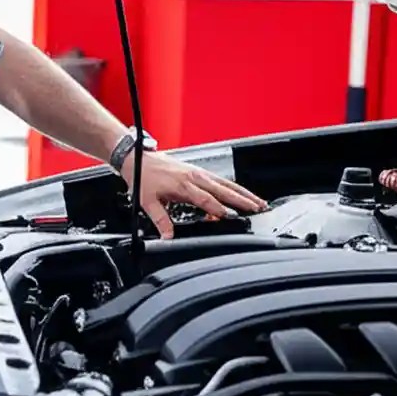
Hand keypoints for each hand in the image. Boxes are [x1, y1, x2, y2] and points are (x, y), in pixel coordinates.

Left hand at [120, 150, 267, 238]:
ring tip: (259, 202)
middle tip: (258, 209)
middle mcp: (194, 176)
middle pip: (223, 189)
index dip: (218, 208)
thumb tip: (167, 237)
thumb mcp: (147, 201)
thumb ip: (160, 220)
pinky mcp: (198, 171)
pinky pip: (221, 180)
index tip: (231, 216)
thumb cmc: (142, 176)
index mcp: (182, 184)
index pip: (205, 199)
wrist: (137, 157)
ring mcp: (198, 172)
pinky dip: (234, 188)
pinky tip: (242, 194)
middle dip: (242, 199)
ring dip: (243, 193)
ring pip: (226, 183)